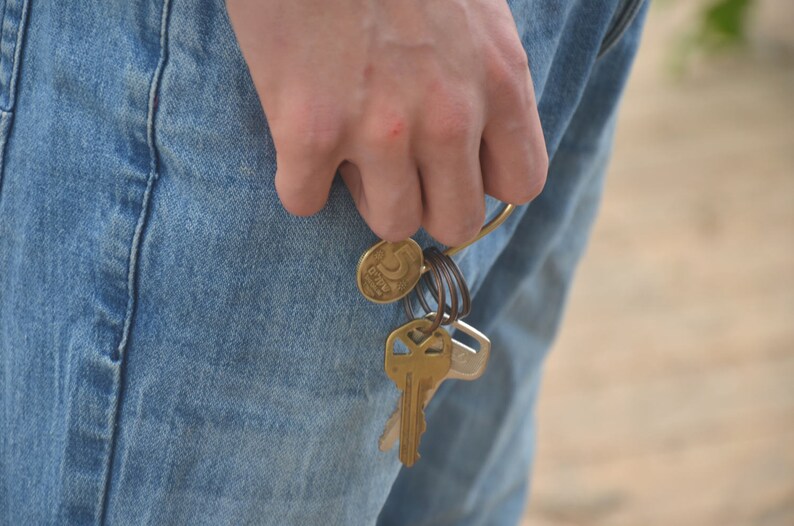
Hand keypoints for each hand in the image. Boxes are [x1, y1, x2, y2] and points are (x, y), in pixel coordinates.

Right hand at [225, 0, 547, 245]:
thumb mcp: (473, 9)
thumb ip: (482, 76)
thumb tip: (469, 139)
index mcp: (499, 81)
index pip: (520, 185)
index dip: (481, 182)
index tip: (451, 164)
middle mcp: (450, 115)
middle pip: (456, 221)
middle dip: (426, 200)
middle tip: (395, 163)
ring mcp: (382, 129)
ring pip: (389, 225)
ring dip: (366, 194)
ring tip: (346, 145)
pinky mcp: (310, 131)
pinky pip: (305, 201)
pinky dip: (299, 181)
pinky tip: (298, 139)